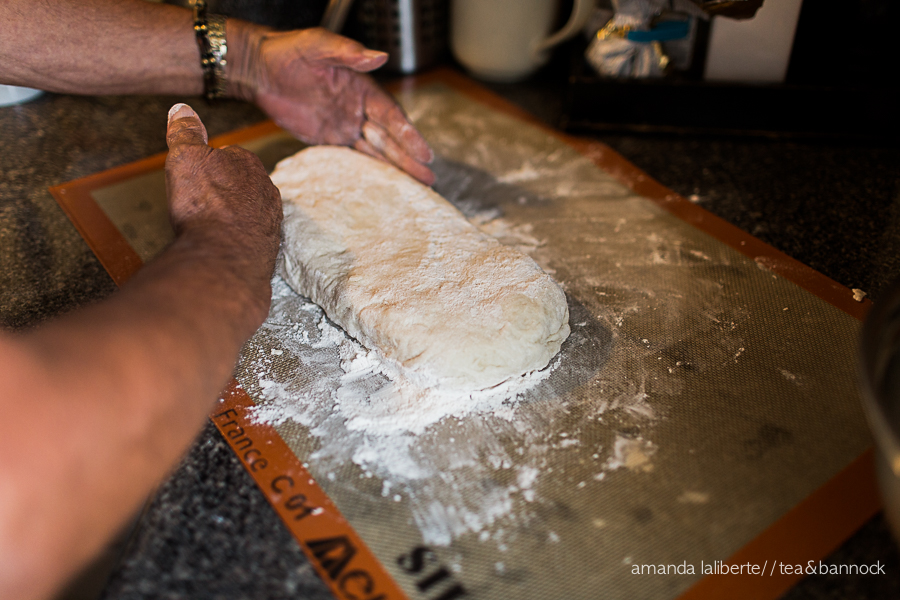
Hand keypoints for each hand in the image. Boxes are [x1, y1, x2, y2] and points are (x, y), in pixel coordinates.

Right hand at [164, 103, 281, 284]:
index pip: (228, 155)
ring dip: (230, 214)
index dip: (206, 165)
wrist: (224, 257)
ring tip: (208, 224)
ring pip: (248, 209)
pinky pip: (251, 234)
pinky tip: (222, 242)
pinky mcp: (269, 244)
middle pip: (240, 183)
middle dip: (221, 190)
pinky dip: (237, 236)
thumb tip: (182, 109)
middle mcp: (266, 188)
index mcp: (248, 163)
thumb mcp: (185, 159)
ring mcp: (271, 218)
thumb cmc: (204, 206)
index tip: (193, 177)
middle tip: (197, 202)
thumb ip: (185, 132)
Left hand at [230, 25, 434, 185]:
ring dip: (397, 168)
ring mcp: (345, 125)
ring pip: (376, 151)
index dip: (409, 135)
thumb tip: (380, 56)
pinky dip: (371, 171)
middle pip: (389, 139)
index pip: (391, 116)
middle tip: (430, 178)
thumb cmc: (287, 52)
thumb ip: (348, 52)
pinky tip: (387, 184)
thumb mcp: (317, 46)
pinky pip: (354, 158)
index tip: (425, 153)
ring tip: (419, 185)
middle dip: (409, 159)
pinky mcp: (329, 139)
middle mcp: (358, 109)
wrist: (258, 70)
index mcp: (362, 88)